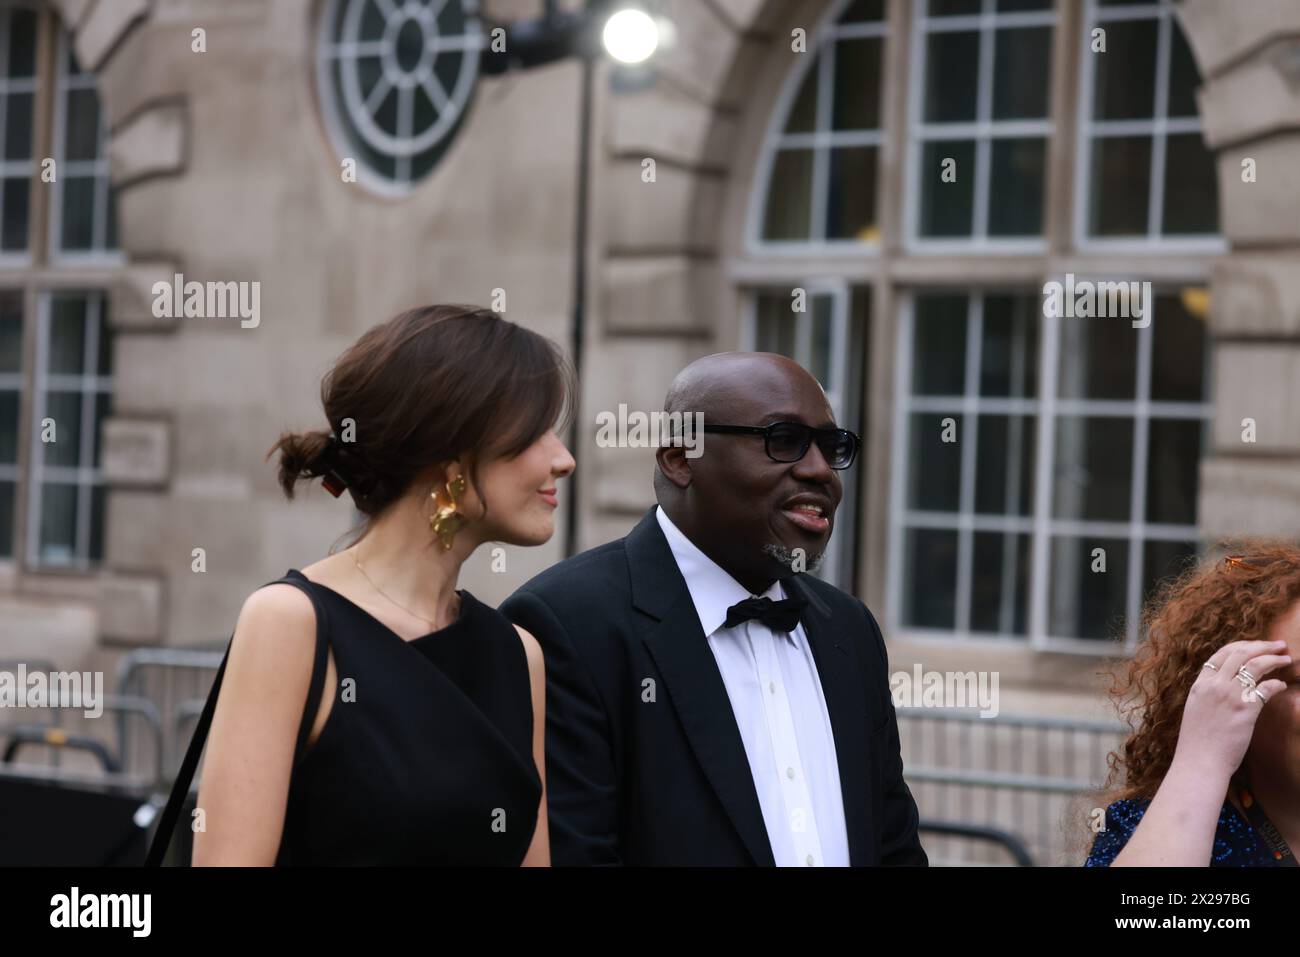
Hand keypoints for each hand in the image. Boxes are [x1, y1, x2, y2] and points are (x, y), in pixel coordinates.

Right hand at [1171, 639, 1290, 780]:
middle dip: (1262, 646)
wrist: (1199, 762)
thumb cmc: (1198, 743)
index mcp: (1200, 685)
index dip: (1241, 646)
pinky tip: (1283, 686)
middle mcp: (1214, 685)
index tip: (1255, 645)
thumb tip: (1224, 688)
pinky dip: (1277, 684)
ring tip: (1285, 659)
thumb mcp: (1196, 711)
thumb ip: (1208, 695)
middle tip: (1278, 645)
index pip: (1221, 654)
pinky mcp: (1245, 709)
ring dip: (1273, 659)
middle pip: (1240, 653)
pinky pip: (1266, 688)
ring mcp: (1229, 695)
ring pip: (1254, 665)